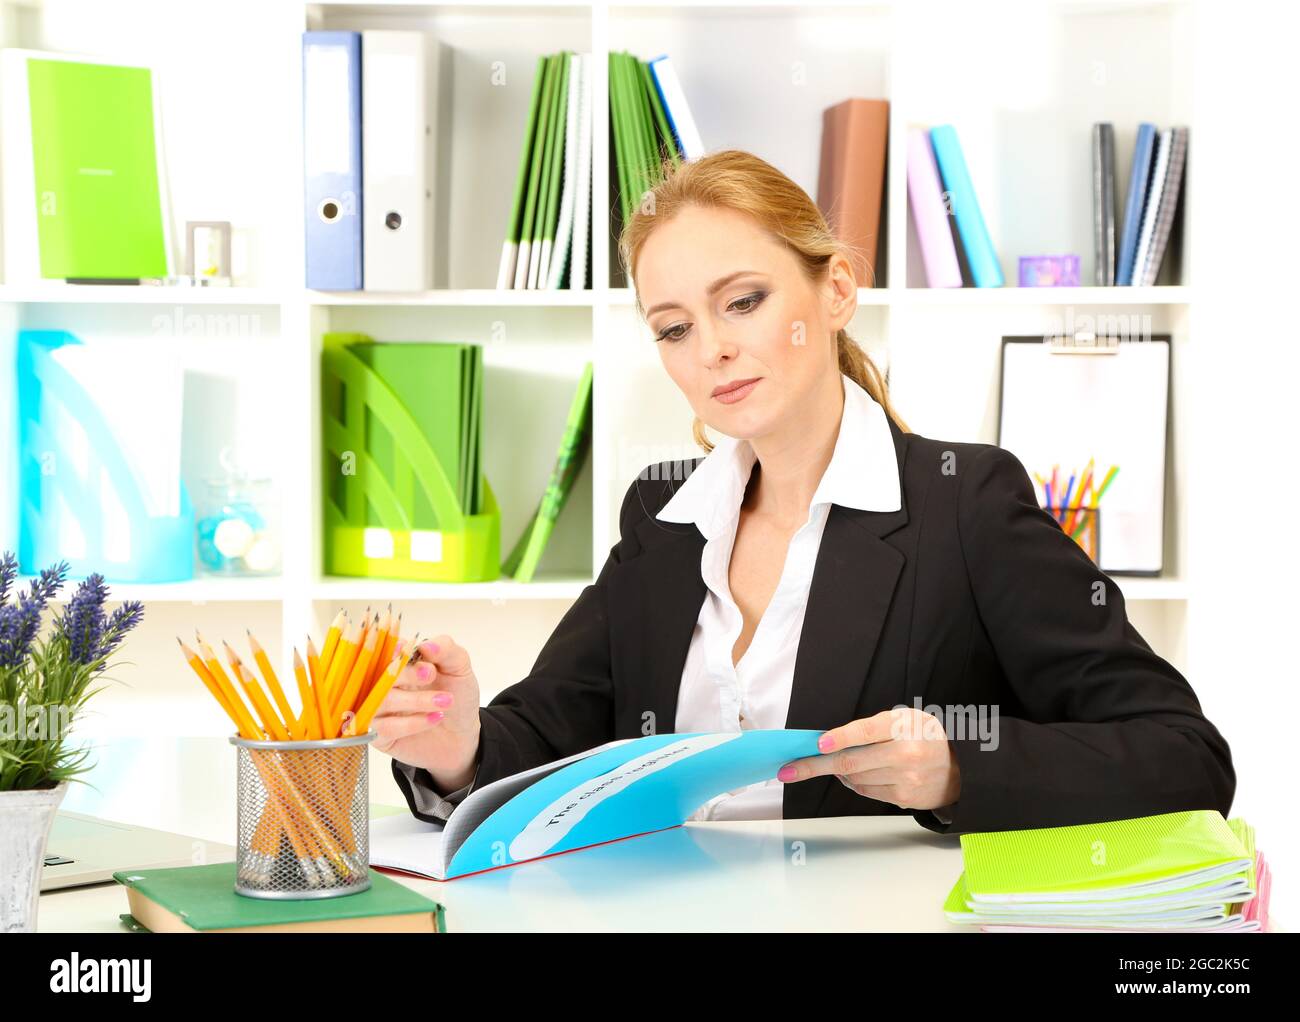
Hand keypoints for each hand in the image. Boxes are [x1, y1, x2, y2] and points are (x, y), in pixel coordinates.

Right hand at [370, 636, 481, 791]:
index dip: (395, 651)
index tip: (415, 653)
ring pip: (381, 701)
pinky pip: (385, 728)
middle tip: (430, 674)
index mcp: (397, 661)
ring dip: (415, 700)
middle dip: (406, 674)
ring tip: (445, 701)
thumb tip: (427, 644)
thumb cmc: (457, 695)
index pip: (383, 649)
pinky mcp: (378, 734)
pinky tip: (434, 719)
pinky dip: (411, 723)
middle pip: (378, 674)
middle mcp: (382, 683)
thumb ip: (446, 650)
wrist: (463, 733)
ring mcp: (378, 709)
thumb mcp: (458, 667)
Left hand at [776, 708, 960, 811]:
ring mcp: (904, 779)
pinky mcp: (902, 798)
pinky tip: (856, 774)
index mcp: (904, 727)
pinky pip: (865, 791)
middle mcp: (905, 754)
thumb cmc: (923, 736)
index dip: (839, 738)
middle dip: (814, 766)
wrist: (959, 769)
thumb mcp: (905, 719)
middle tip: (788, 770)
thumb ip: (873, 727)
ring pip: (854, 778)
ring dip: (837, 772)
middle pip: (851, 762)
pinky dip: (853, 782)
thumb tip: (831, 742)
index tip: (818, 744)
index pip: (866, 732)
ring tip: (836, 762)